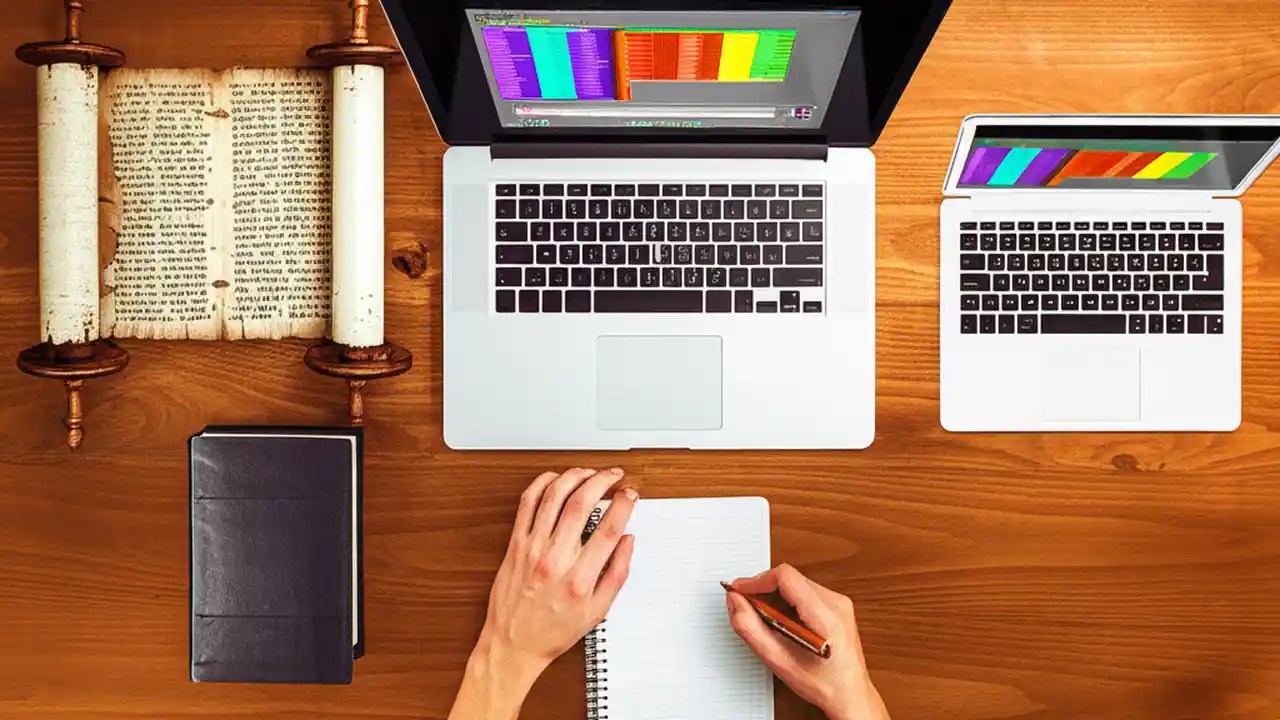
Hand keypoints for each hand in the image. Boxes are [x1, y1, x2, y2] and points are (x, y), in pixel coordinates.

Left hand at [449, 468, 637, 719]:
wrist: (513, 643)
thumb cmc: (552, 631)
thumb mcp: (598, 612)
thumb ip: (617, 574)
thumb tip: (628, 542)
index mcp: (580, 580)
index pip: (609, 529)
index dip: (624, 504)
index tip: (630, 495)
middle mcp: (555, 560)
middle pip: (582, 504)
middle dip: (602, 481)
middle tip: (613, 476)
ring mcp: (532, 549)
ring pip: (554, 497)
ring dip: (575, 477)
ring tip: (588, 473)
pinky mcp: (515, 544)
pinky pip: (527, 504)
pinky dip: (542, 484)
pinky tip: (555, 479)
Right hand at [726, 565, 888, 719]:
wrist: (850, 694)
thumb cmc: (823, 684)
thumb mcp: (778, 661)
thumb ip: (750, 629)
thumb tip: (736, 602)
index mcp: (824, 616)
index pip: (785, 577)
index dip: (757, 580)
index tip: (740, 589)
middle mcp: (836, 603)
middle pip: (789, 578)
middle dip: (763, 589)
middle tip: (748, 606)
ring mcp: (839, 602)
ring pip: (796, 583)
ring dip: (775, 596)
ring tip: (766, 618)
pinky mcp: (838, 605)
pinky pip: (805, 591)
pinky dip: (787, 600)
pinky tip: (782, 620)